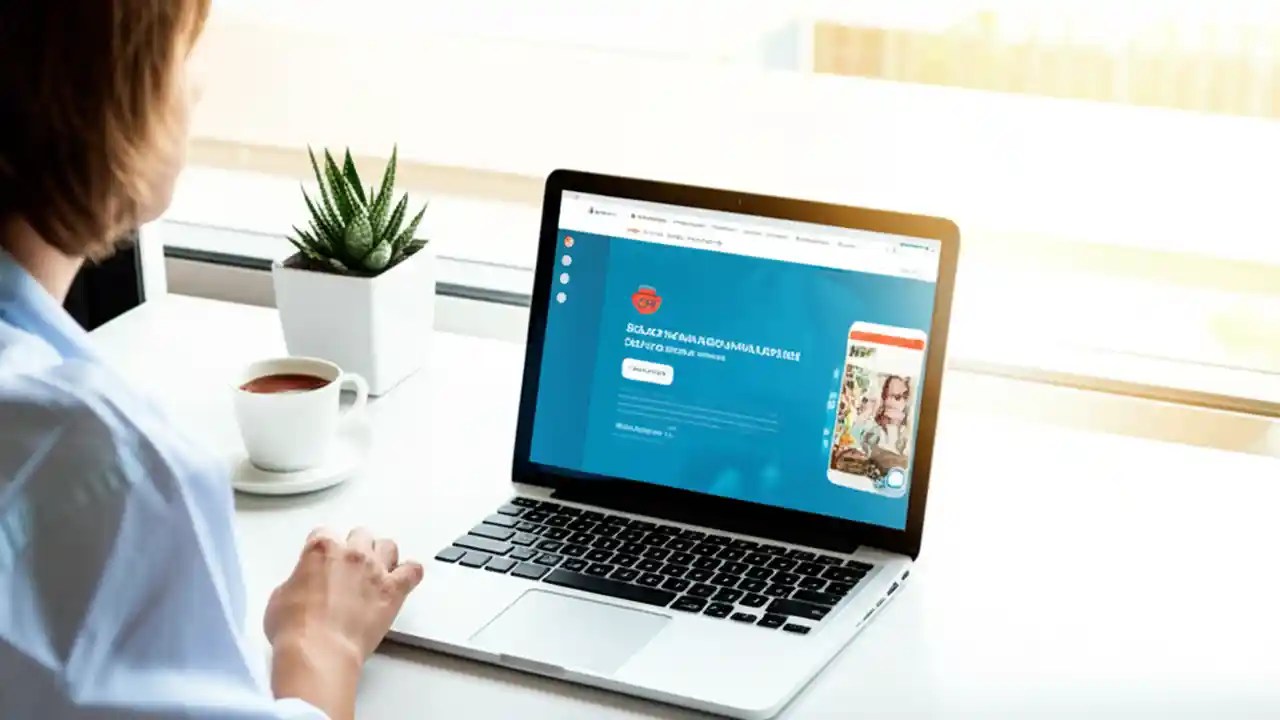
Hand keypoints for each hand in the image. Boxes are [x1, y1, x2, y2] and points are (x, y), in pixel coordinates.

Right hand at [265, 527, 424, 658]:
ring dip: (382, 555)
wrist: (318, 652)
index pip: (324, 533)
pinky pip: (413, 571)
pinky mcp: (393, 591)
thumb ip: (297, 581)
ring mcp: (375, 570)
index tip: (322, 559)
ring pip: (388, 546)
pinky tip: (403, 580)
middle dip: (354, 548)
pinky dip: (410, 573)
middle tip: (348, 566)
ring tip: (376, 570)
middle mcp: (352, 553)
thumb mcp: (280, 597)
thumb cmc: (295, 630)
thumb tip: (303, 585)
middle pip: (360, 535)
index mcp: (321, 549)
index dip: (322, 548)